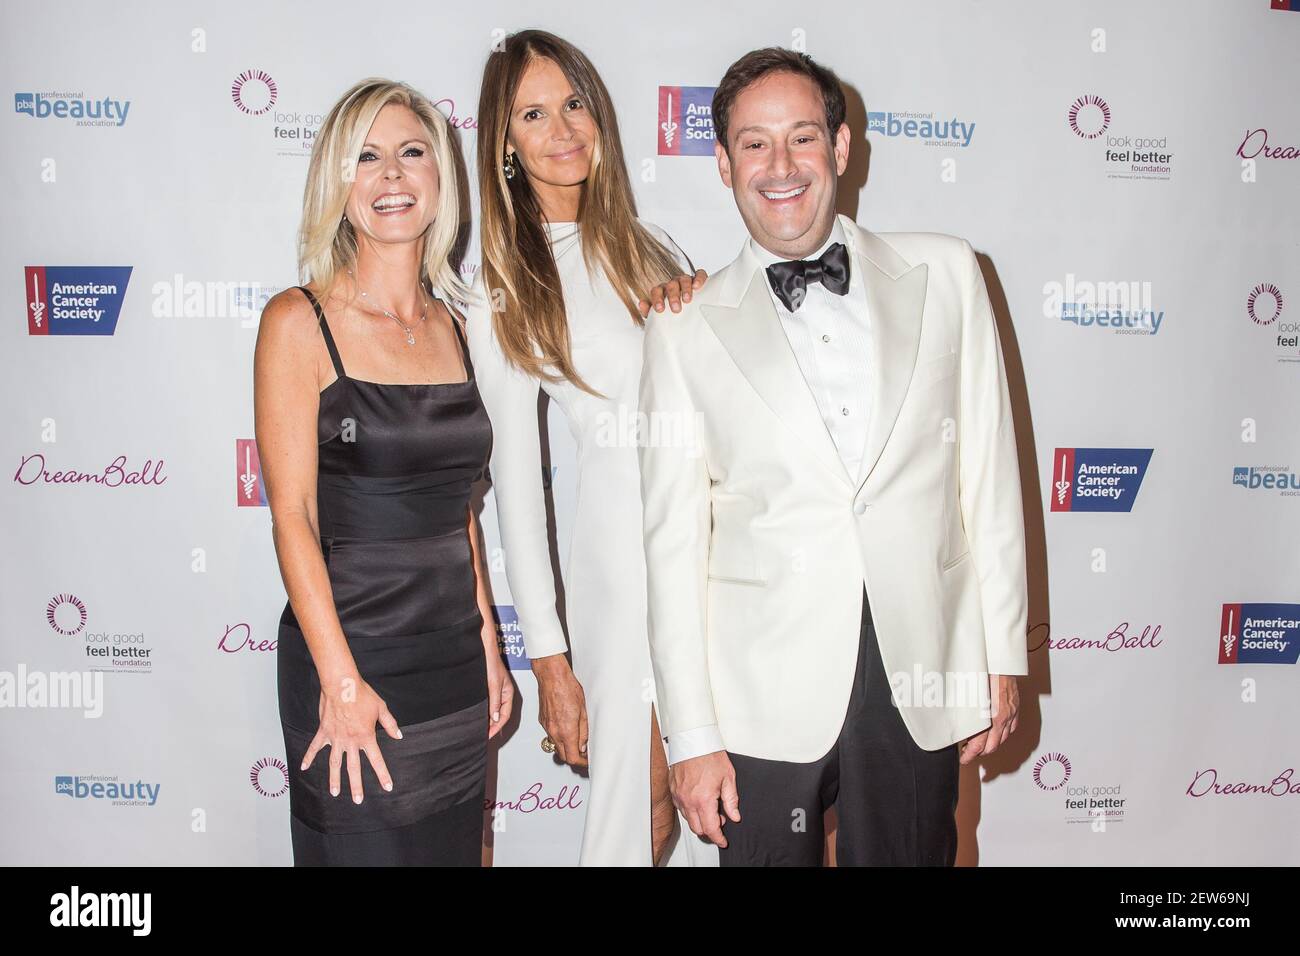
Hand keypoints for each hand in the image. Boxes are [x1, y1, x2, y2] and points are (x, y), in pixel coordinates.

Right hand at [302, 674, 401, 802]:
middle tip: (357, 801)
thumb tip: (398, 736)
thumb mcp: (381, 708)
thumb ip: (390, 724)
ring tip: (334, 793)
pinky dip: (309, 757)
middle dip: (356, 786)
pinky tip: (304, 767)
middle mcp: (350, 741)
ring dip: (334, 779)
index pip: (377, 760)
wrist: (342, 685)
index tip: (387, 787)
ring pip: (335, 763)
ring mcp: (335, 738)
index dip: (383, 775)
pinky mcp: (323, 732)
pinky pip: (315, 747)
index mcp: (366, 737)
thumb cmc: (363, 694)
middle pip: (354, 768)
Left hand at [485, 643, 514, 739]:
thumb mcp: (494, 684)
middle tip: (482, 735)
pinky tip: (476, 714)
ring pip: (492, 709)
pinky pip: (486, 703)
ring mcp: (494, 690)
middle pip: (499, 714)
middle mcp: (502, 693)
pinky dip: (482, 711)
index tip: (488, 735)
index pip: (504, 715)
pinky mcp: (486, 687)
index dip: (497, 727)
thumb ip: (495, 702)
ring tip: (478, 728)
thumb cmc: (491, 661)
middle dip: (492, 726)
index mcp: (508, 693)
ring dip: (487, 719)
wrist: (482, 647)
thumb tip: (495, 718)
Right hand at [532, 654, 588, 767]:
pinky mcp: (543, 720)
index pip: (572, 757)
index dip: (581, 763)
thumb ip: (584, 731)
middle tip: (584, 754)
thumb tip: (583, 746)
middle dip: (574, 757)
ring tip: (578, 740)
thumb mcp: (584, 711)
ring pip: (556, 745)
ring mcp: (547, 727)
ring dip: (567, 747)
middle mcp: (554, 731)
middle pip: (563, 755)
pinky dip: (560, 737)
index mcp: (566, 731)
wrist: (552, 676)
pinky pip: (551, 735)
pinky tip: (567, 728)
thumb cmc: (568, 688)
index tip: (588, 761)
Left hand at [637, 269, 707, 316]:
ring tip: (687, 300)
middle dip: (673, 296)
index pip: (656, 291)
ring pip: (684, 279)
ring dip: (685, 289)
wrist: (688, 318)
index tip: (660, 310)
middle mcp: (673, 284)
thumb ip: (648, 311)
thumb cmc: (671, 315)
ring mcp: (685, 281)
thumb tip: (641, 303)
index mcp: (662, 291)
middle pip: (671, 285)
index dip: (657, 299)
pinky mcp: (698, 280)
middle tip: (676, 308)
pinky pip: (699, 274)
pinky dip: (699, 278)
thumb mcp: (659, 316)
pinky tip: (697, 286)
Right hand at [669, 750, 738, 847]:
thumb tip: (734, 816)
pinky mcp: (673, 790)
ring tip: (710, 807)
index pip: (711, 829)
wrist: (693, 740)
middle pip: (698, 829)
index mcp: (703, 799)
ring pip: (688, 820)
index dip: (718, 838)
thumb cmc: (709, 755)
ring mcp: (679, 796)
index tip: (723, 841)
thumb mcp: (728, 777)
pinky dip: (690, 810)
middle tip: (720, 821)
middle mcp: (688, 800)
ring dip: (699, 820)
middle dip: (709, 830)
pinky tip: (699, 801)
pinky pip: (681, 808)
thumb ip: (731, 800)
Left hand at [959, 674, 1019, 764]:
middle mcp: (1001, 719)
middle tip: (969, 753)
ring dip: (991, 745)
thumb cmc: (983, 674)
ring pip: (1002, 740)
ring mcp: (1010, 715)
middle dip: (980, 753)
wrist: (1000, 662)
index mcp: (988, 717)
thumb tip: (955, 724)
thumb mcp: (968, 695)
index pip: (978, 746)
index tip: (964, 759)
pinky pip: (1011, 729)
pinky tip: (995, 733)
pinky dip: (1003, 735)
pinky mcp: (1016, 709)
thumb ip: (964, 712)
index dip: (970, 756)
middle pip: (991, 747)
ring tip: (980, 744)